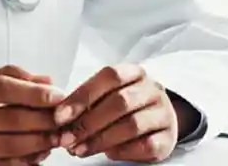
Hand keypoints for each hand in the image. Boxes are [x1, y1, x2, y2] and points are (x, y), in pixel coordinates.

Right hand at [0, 65, 63, 165]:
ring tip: (55, 136)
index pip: (0, 88)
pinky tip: (38, 153)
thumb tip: (46, 81)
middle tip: (63, 118)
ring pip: (7, 146)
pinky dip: (24, 161)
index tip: (57, 95)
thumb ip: (11, 76)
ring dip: (38, 142)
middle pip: (7, 120)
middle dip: (42, 120)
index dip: (32, 92)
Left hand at [52, 64, 186, 162]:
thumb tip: (59, 121)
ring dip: (101, 140)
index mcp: (135, 73)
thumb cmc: (126, 107)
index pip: (109, 77)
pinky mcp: (168, 138)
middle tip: (66, 139)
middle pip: (120, 102)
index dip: (82, 96)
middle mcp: (153, 89)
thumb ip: (87, 104)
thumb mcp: (108, 96)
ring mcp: (163, 113)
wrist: (160, 120)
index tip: (59, 116)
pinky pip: (145, 145)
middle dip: (88, 122)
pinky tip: (107, 154)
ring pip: (132, 125)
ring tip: (79, 150)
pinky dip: (123, 150)